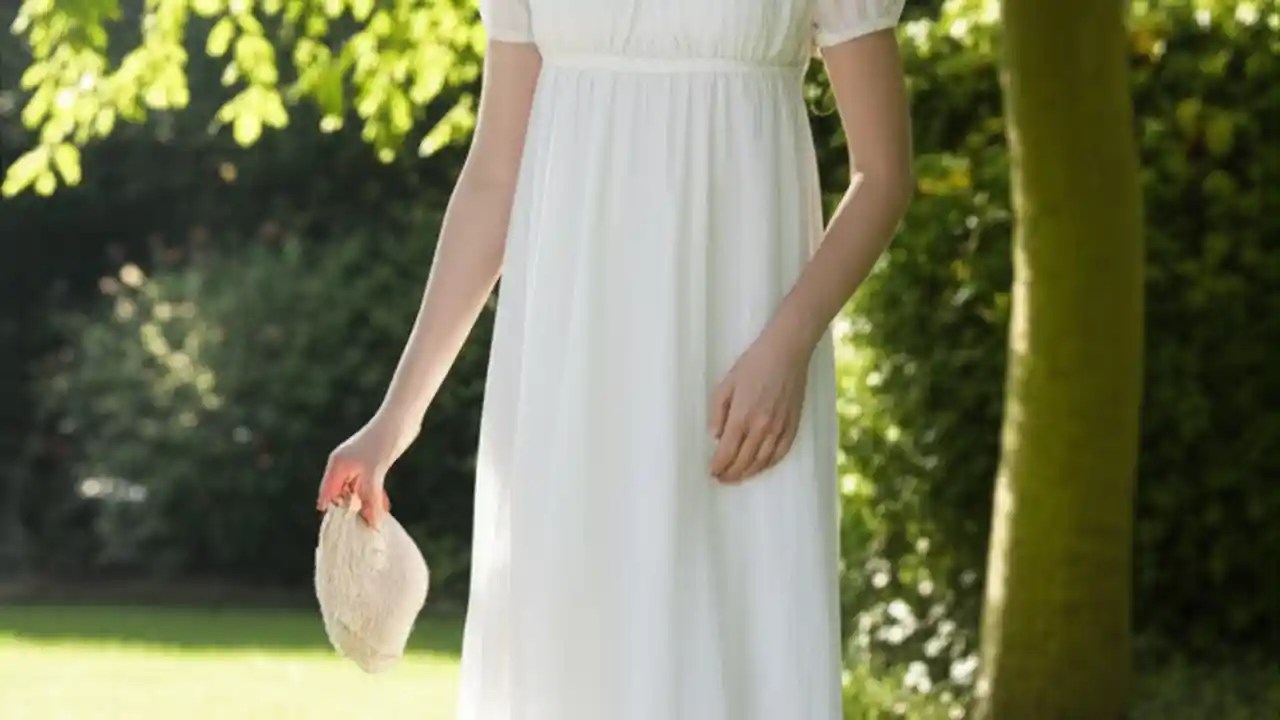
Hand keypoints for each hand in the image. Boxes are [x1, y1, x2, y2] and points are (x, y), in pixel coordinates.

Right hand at [316, 417, 413, 527]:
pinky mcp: (373, 464)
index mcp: (338, 466)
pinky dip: (376, 497)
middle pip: (342, 495)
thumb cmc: (384, 441)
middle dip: (351, 512)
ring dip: (366, 505)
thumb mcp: (375, 473)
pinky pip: (369, 486)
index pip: (328, 496)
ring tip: (375, 523)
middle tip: (363, 531)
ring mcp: (359, 465)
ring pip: (357, 492)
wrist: (401, 418)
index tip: (343, 532)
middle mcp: (344, 466)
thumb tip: (372, 524)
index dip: (334, 514)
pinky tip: (385, 509)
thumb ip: (371, 498)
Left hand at [708, 329, 811, 483]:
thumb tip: (715, 437)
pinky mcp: (793, 425)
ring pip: (762, 461)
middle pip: (744, 461)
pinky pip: (781, 453)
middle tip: (721, 479)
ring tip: (737, 478)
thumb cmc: (753, 365)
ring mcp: (779, 428)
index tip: (712, 471)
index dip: (718, 466)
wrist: (786, 352)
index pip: (727, 451)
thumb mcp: (726, 384)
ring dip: (748, 473)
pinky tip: (760, 467)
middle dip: (730, 474)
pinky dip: (769, 465)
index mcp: (742, 416)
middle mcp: (761, 427)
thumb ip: (717, 413)